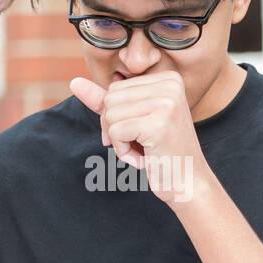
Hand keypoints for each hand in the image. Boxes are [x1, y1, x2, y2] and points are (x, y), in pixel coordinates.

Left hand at [70, 71, 206, 204]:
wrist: (188, 184)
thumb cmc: (162, 154)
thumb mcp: (134, 121)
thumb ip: (106, 101)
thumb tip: (74, 82)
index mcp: (168, 79)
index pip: (115, 89)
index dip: (118, 117)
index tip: (143, 133)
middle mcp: (170, 85)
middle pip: (110, 100)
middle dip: (116, 128)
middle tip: (142, 145)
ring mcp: (166, 103)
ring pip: (110, 116)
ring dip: (120, 142)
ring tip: (146, 151)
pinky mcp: (158, 123)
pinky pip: (115, 132)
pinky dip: (123, 152)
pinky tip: (145, 159)